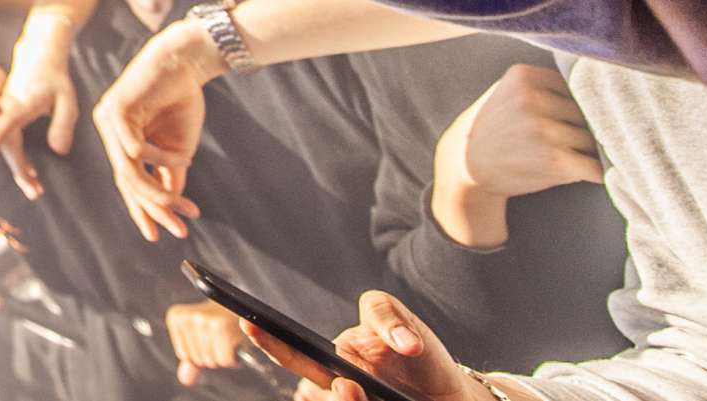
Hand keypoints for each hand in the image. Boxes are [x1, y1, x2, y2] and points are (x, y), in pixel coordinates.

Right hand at [0, 26, 80, 200]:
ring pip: (8, 145)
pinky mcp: (7, 116)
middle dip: (20, 171)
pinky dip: (18, 158)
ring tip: (36, 188)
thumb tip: (59, 152)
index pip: (8, 119)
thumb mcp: (67, 100)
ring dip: (20, 168)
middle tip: (36, 193)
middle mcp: (8, 109)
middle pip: (8, 144)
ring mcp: (5, 113)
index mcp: (21, 103)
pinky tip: (31, 172)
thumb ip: (64, 124)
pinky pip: (9, 141)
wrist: (39, 58)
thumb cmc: (55, 78)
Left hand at [91, 20, 216, 240]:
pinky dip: (158, 157)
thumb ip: (171, 173)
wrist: (185, 61)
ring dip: (157, 189)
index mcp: (122, 143)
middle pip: (127, 181)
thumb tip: (172, 205)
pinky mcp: (114, 108)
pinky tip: (181, 157)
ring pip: (128, 169)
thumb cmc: (181, 100)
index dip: (145, 210)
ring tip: (182, 199)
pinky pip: (133, 146)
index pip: (129, 183)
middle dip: (154, 209)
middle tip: (179, 229)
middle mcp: (110, 134)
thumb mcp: (178, 146)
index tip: (162, 234)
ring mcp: (108, 121)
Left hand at [166, 300, 246, 388]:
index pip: (185, 355)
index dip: (200, 353)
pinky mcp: (221, 327)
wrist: (244, 312)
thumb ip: (191, 358)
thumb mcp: (201, 338)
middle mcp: (188, 316)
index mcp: (177, 316)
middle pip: (197, 359)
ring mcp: (203, 320)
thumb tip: (186, 379)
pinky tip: (236, 343)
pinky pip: (224, 360)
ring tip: (229, 339)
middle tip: (222, 339)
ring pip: (210, 361)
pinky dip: (233, 358)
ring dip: (223, 356)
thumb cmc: (223, 324)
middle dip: (212, 355)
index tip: (210, 339)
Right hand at [244, 290, 491, 400]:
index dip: (267, 340)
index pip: (290, 352)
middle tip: (349, 386)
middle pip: (309, 391)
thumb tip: (400, 344)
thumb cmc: (420, 356)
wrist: (454, 394)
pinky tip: (376, 399)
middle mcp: (334, 388)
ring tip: (362, 394)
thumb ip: (384, 314)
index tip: (252, 325)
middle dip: (326, 393)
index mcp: (330, 360)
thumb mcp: (403, 321)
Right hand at [431, 63, 602, 248]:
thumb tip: (596, 89)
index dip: (573, 106)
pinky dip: (597, 173)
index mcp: (524, 76)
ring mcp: (544, 128)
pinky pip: (597, 166)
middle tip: (564, 143)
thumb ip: (541, 85)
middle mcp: (534, 98)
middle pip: (587, 113)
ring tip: (564, 158)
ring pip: (593, 139)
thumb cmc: (493, 130)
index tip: (561, 120)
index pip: (575, 88)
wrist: (464, 166)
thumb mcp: (506, 92)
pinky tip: (586, 174)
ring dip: (587, 152)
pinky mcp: (555, 159)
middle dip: (581, 129)